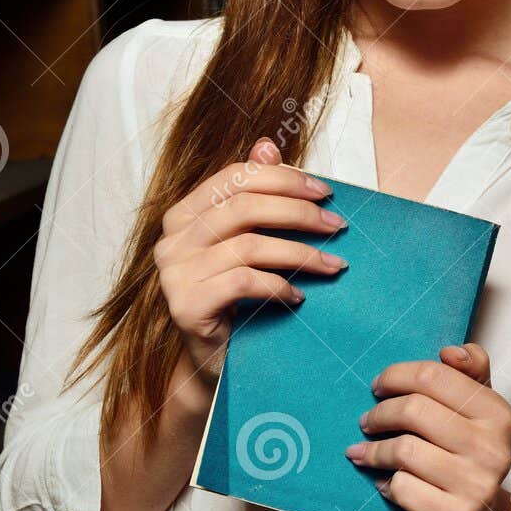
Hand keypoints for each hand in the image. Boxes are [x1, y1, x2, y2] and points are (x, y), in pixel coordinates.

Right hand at [153, 138, 348, 390]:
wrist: (211, 364)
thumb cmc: (235, 301)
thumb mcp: (247, 245)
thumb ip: (253, 196)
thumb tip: (268, 145)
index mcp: (184, 214)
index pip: (235, 177)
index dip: (284, 178)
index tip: (325, 193)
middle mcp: (172, 240)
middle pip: (244, 206)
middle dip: (299, 213)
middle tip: (338, 226)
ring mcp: (174, 274)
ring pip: (248, 245)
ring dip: (301, 253)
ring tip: (334, 266)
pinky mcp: (186, 305)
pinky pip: (243, 282)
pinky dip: (279, 286)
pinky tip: (300, 296)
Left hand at [344, 342, 510, 510]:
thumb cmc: (465, 459)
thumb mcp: (474, 413)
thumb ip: (469, 374)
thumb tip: (451, 351)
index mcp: (498, 415)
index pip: (435, 377)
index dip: (396, 376)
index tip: (378, 387)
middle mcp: (493, 449)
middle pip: (415, 410)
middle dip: (380, 413)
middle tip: (366, 421)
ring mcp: (477, 486)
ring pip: (404, 450)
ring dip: (374, 451)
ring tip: (363, 452)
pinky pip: (402, 487)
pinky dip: (385, 484)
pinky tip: (385, 483)